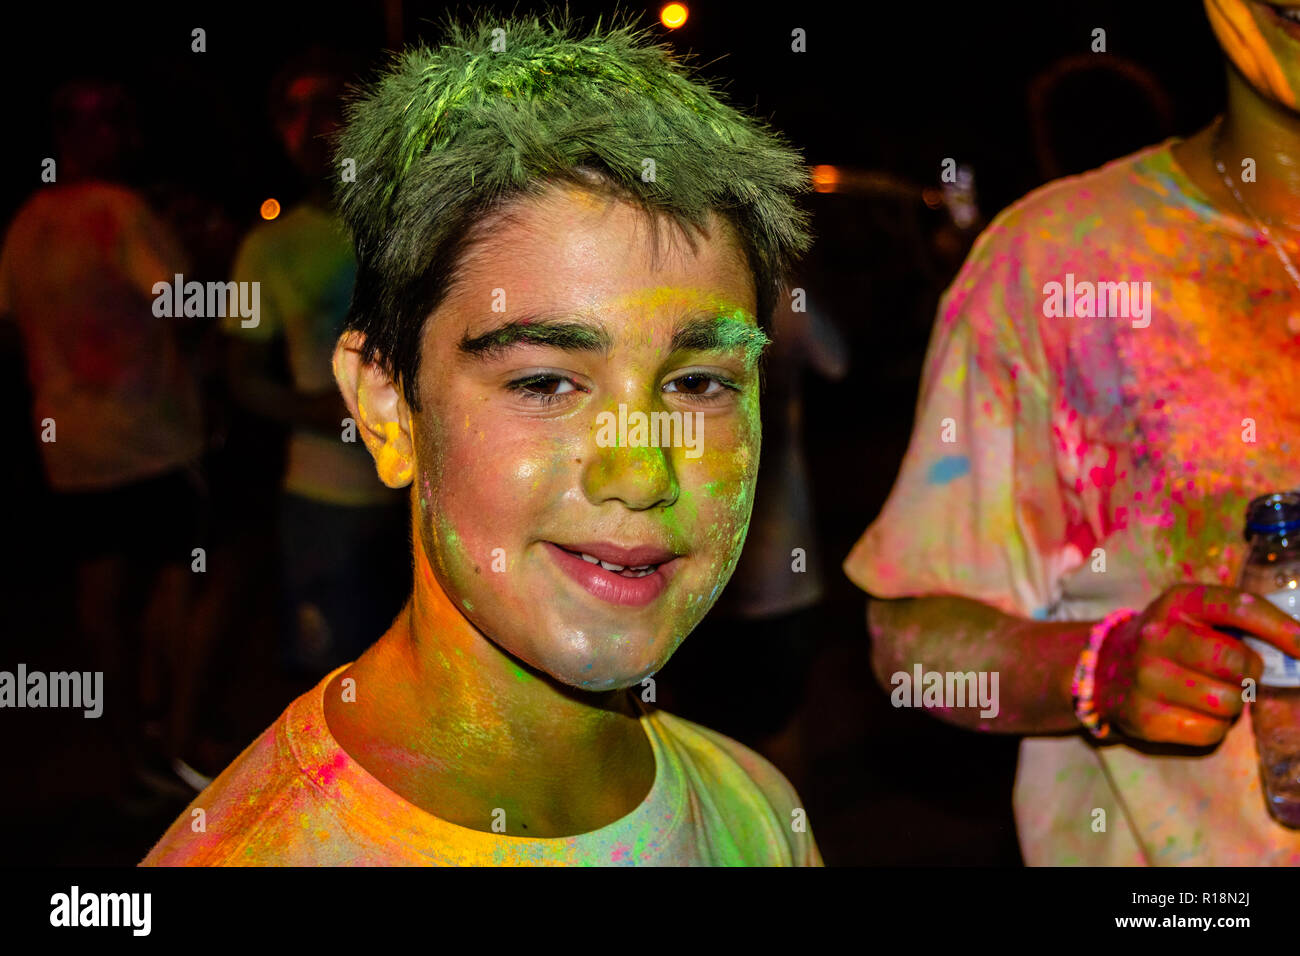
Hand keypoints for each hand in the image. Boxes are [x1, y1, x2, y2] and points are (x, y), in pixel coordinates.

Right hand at [1093, 584, 1299, 745]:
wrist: (1103, 670)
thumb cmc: (1167, 640)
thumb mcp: (1191, 614)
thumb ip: (1237, 622)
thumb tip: (1299, 646)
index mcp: (1178, 602)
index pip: (1240, 608)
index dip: (1281, 628)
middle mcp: (1158, 636)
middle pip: (1240, 664)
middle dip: (1250, 673)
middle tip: (1235, 673)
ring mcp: (1148, 679)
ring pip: (1230, 703)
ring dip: (1233, 703)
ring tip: (1210, 692)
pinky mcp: (1147, 718)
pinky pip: (1212, 731)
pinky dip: (1215, 726)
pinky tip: (1193, 711)